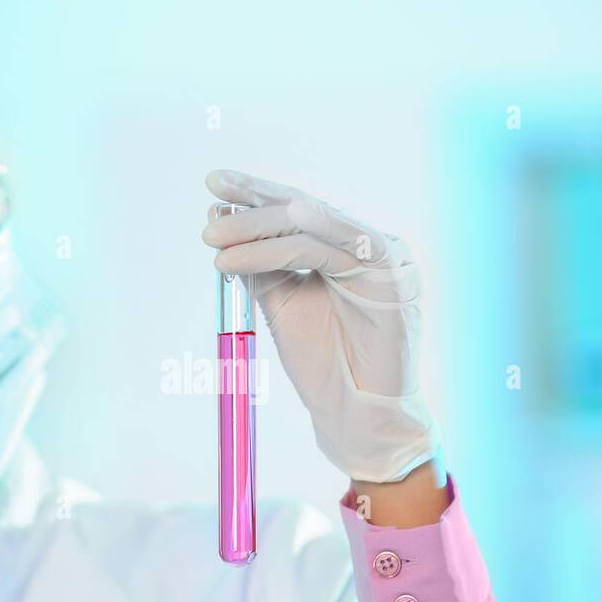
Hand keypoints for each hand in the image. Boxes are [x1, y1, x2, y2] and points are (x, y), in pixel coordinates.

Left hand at [201, 169, 439, 483]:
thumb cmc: (325, 364)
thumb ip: (262, 266)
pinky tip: (244, 252)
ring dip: (258, 228)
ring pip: (311, 224)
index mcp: (345, 248)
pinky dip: (285, 245)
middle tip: (210, 199)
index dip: (256, 195)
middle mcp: (367, 243)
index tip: (213, 188)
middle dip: (254, 200)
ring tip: (214, 238)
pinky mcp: (392, 271)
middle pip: (304, 208)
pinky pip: (331, 247)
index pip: (297, 211)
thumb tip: (222, 224)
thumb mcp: (282, 304)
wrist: (356, 413)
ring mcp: (383, 254)